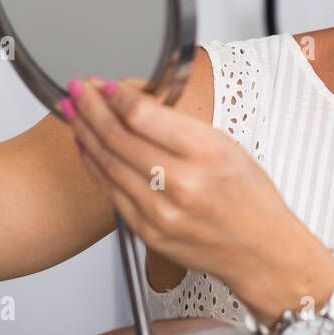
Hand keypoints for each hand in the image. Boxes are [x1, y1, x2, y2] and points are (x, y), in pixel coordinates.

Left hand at [64, 76, 323, 310]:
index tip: (104, 85)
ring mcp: (161, 211)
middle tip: (77, 90)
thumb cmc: (250, 198)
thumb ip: (181, 126)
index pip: (145, 116)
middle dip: (91, 108)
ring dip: (84, 134)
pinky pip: (111, 192)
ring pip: (107, 163)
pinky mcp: (148, 232)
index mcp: (208, 153)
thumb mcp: (228, 147)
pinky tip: (86, 149)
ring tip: (73, 113)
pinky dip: (94, 166)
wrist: (261, 250)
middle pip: (118, 136)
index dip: (116, 96)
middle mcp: (182, 182)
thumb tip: (136, 104)